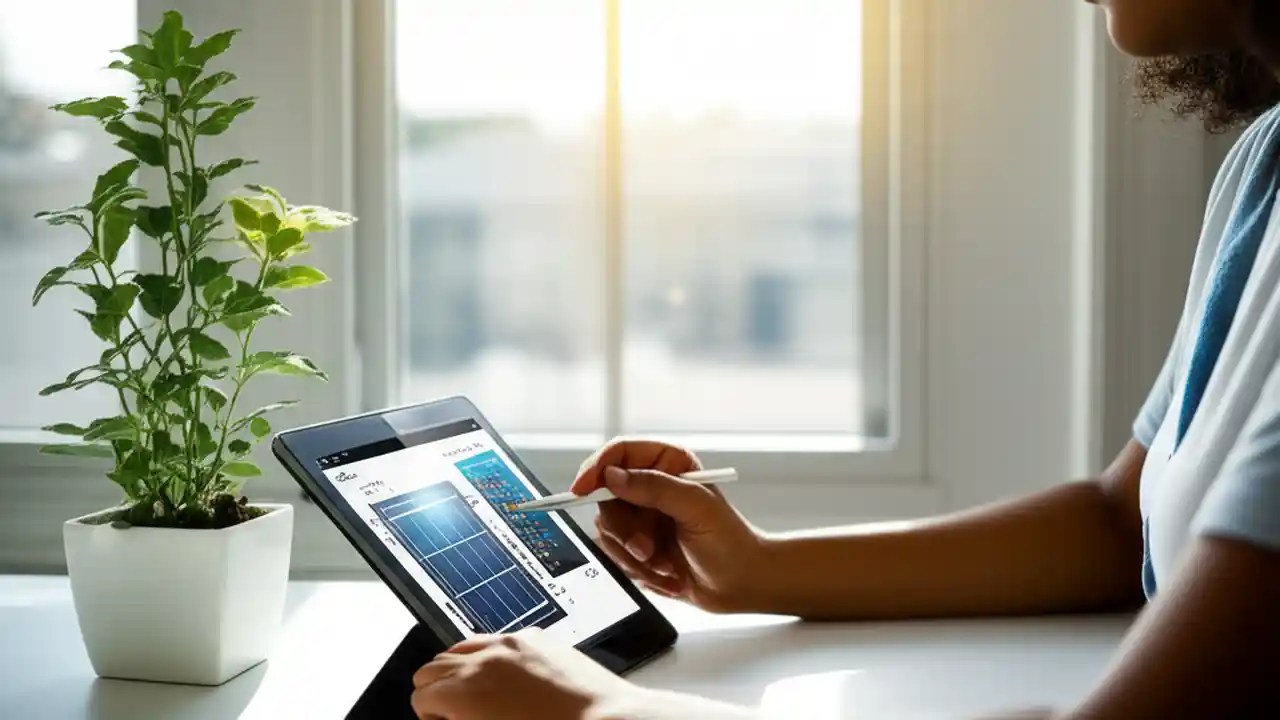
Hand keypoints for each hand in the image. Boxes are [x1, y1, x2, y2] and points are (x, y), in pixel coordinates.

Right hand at [410, 629, 636, 719]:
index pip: (421, 693)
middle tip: (455, 714)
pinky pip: (499, 639)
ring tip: (479, 696)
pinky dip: (492, 656)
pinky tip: (508, 680)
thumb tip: (450, 717)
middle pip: (433, 665)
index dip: (429, 715)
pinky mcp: (538, 637)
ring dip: (460, 669)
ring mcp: (513, 641)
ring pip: (462, 645)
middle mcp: (486, 656)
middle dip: (438, 690)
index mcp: (467, 688)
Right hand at [571, 439, 766, 611]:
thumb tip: (613, 476)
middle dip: (624, 531)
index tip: (582, 489)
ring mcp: (643, 518)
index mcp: (668, 464)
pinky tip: (668, 573)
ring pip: (608, 531)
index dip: (596, 468)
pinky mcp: (639, 546)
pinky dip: (639, 570)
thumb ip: (653, 487)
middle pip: (606, 498)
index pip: (619, 454)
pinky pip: (616, 556)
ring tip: (665, 564)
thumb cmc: (731, 542)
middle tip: (647, 548)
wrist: (742, 584)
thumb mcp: (695, 508)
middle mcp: (651, 488)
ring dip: (634, 555)